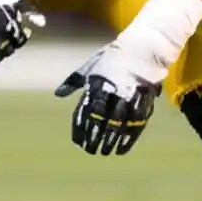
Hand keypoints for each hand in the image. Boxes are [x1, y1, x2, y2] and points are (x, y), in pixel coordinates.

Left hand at [54, 41, 164, 155]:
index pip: (85, 110)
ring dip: (110, 140)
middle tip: (90, 151)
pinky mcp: (143, 100)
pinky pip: (135, 123)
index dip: (81, 128)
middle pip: (100, 119)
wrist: (142, 48)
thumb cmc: (112, 57)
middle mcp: (111, 91)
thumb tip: (58, 94)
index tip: (77, 142)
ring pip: (117, 123)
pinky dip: (128, 139)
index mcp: (96, 83)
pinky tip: (121, 149)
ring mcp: (128, 96)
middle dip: (94, 137)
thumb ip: (74, 81)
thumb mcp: (90, 66)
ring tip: (104, 152)